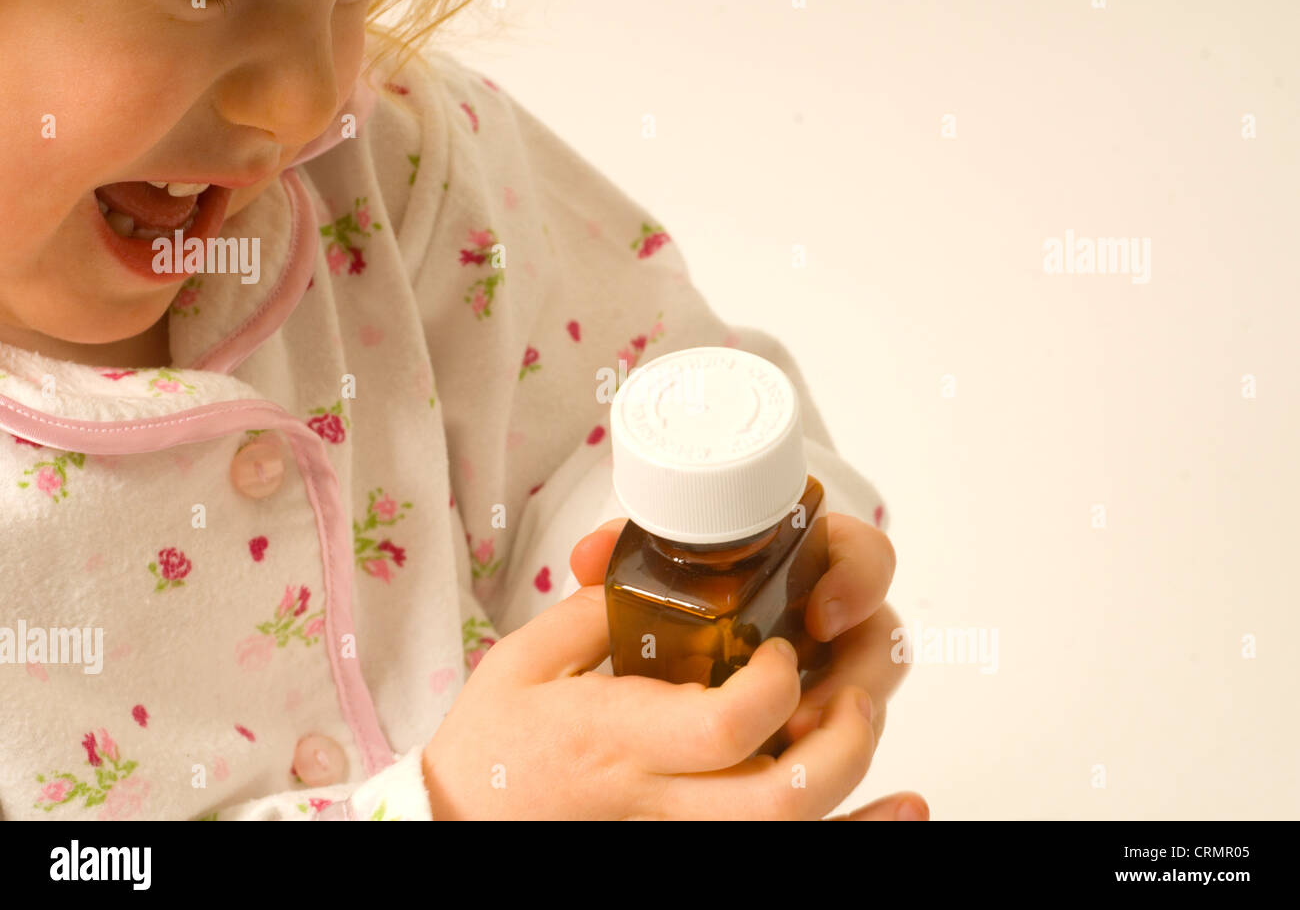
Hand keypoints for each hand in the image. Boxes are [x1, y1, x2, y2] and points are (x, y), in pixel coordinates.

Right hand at [419, 516, 908, 818]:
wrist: (460, 824)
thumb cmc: (490, 746)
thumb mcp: (524, 660)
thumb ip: (595, 613)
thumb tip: (658, 569)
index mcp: (620, 737)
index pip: (730, 722)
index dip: (779, 678)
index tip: (781, 639)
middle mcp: (663, 798)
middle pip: (789, 792)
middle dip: (846, 730)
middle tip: (845, 678)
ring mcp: (683, 833)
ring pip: (797, 826)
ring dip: (856, 767)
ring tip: (858, 711)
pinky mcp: (693, 844)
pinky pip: (796, 856)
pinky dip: (864, 832)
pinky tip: (909, 807)